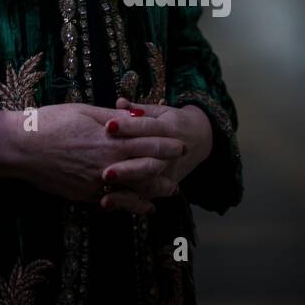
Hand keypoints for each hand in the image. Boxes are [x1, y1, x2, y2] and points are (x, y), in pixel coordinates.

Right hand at [3, 103, 186, 206]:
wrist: (21, 148)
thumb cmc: (50, 122)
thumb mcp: (83, 111)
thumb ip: (113, 117)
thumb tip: (136, 116)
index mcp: (110, 141)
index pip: (148, 144)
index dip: (166, 144)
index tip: (180, 144)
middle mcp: (108, 165)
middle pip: (147, 171)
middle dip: (166, 169)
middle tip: (180, 169)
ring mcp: (97, 184)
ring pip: (135, 191)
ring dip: (155, 191)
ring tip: (170, 190)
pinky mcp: (85, 195)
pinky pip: (115, 202)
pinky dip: (132, 204)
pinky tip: (142, 205)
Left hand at [97, 97, 213, 215]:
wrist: (200, 139)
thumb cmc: (172, 121)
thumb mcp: (159, 111)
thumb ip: (138, 109)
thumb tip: (119, 101)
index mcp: (168, 129)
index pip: (147, 128)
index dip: (128, 127)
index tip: (108, 126)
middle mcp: (170, 154)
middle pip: (149, 162)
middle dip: (127, 167)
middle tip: (105, 171)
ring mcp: (168, 173)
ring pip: (148, 183)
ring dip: (126, 187)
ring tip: (104, 186)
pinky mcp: (164, 187)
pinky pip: (145, 197)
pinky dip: (127, 202)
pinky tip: (107, 202)